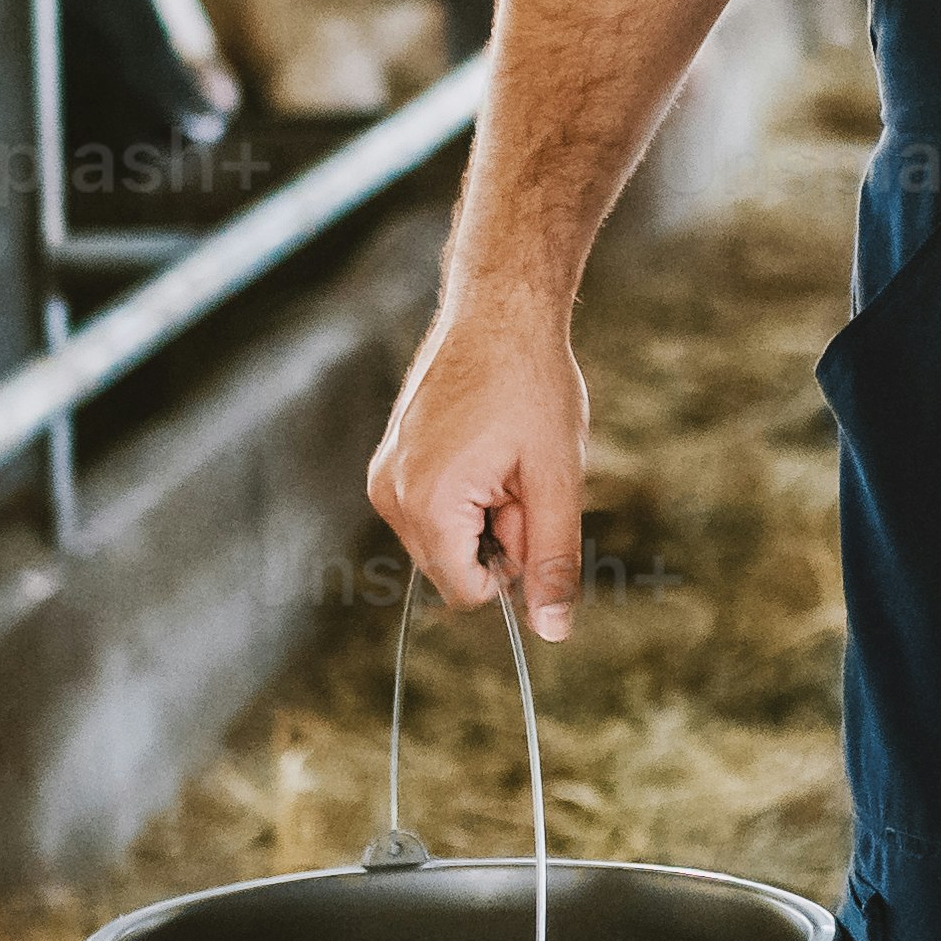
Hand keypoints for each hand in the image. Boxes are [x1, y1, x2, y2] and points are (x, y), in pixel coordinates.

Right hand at [369, 296, 590, 632]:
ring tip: (503, 451)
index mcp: (426, 506)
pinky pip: (433, 506)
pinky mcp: (389, 457)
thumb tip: (551, 632)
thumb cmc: (532, 386)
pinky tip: (485, 439)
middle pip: (455, 566)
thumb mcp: (557, 481)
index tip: (530, 503)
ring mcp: (384, 474)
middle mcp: (389, 495)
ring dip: (485, 510)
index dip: (515, 563)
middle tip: (521, 470)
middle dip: (498, 535)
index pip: (469, 592)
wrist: (499, 308)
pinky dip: (466, 488)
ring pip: (446, 536)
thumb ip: (552, 561)